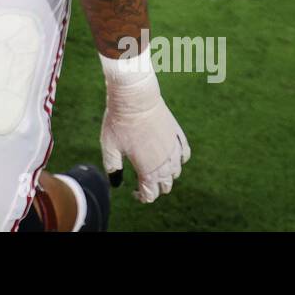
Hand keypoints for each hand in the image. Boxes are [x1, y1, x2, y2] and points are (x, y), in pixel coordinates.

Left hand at [100, 62, 190, 202]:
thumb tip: (116, 183)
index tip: (134, 192)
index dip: (142, 196)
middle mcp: (165, 163)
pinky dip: (179, 160)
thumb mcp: (109, 147)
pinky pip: (184, 154)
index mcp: (148, 170)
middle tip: (143, 182)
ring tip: (154, 169)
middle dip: (154, 187)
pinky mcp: (178, 135)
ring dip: (166, 175)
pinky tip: (171, 157)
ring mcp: (174, 149)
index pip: (150, 194)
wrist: (135, 97)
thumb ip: (113, 168)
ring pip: (176, 172)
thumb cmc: (119, 122)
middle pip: (165, 186)